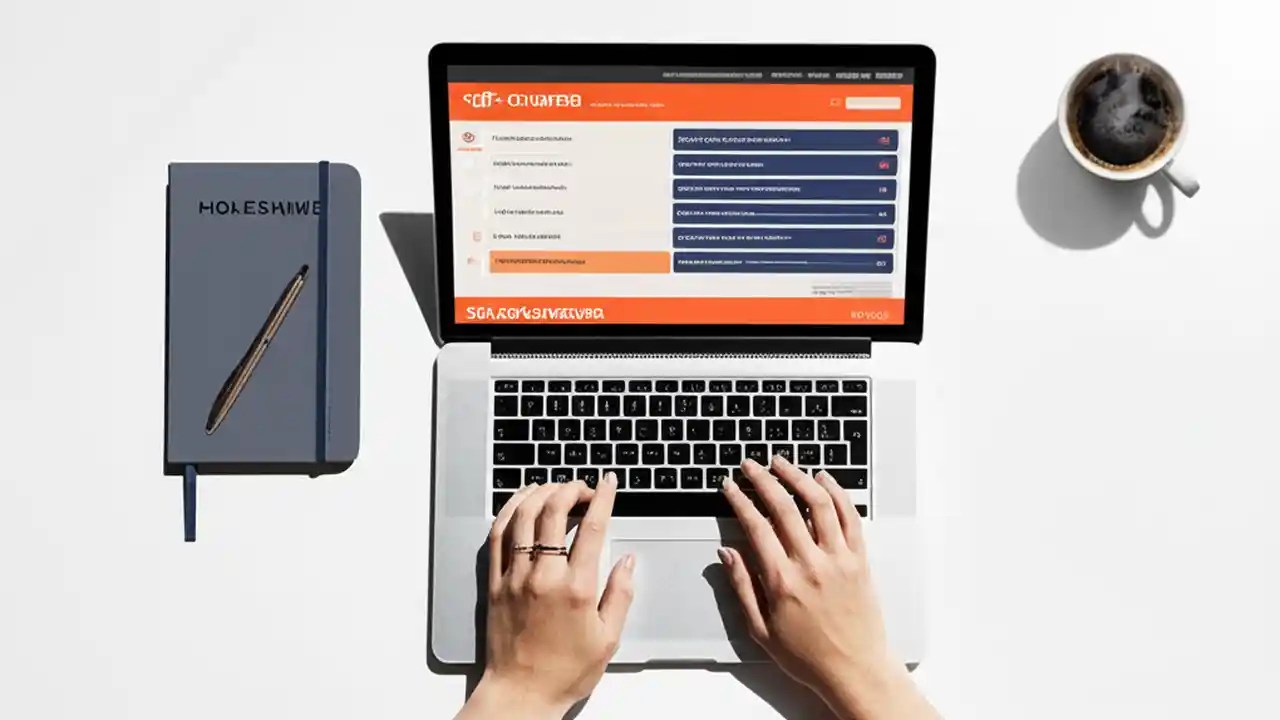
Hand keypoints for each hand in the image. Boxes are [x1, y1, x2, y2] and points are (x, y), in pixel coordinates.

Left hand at [458, 474, 634, 719]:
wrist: (521, 693)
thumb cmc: (564, 672)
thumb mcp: (608, 638)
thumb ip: (620, 594)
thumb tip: (628, 561)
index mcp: (576, 589)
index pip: (592, 528)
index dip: (602, 498)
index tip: (608, 483)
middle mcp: (543, 576)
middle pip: (554, 511)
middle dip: (572, 489)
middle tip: (584, 488)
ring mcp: (515, 577)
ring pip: (524, 517)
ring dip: (541, 493)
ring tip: (555, 487)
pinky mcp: (495, 583)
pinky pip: (498, 536)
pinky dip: (510, 511)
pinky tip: (521, 502)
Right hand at [719, 456, 937, 719]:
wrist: (854, 670)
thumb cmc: (808, 655)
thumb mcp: (760, 629)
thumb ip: (742, 586)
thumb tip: (726, 553)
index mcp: (783, 582)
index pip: (756, 527)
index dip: (739, 501)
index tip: (730, 487)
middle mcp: (812, 565)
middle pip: (784, 507)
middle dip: (763, 479)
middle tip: (750, 465)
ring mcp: (839, 559)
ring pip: (818, 504)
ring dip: (798, 477)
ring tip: (783, 462)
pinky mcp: (860, 560)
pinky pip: (850, 517)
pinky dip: (837, 493)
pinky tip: (824, 479)